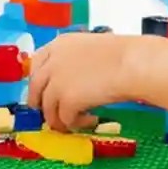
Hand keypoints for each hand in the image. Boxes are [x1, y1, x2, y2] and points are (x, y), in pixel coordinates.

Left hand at [27, 33, 141, 131]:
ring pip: (48, 110)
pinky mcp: (66, 102)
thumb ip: (74, 60)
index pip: (36, 63)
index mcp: (59, 44)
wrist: (132, 63)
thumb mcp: (90, 48)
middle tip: (52, 113)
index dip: (39, 80)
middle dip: (41, 104)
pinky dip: (76, 123)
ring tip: (77, 121)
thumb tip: (73, 79)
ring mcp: (57, 83)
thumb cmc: (122, 53)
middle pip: (35, 89)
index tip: (44, 91)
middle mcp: (52, 63)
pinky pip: (64, 120)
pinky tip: (91, 119)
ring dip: (60, 119)